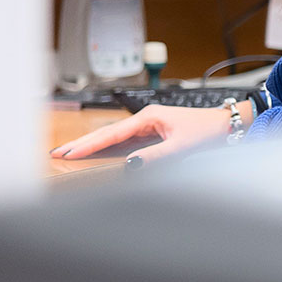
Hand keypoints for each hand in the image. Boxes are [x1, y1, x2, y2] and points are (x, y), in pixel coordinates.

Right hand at [50, 104, 233, 165]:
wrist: (225, 124)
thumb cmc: (206, 131)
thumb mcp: (181, 147)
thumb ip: (155, 157)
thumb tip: (130, 164)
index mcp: (149, 117)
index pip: (111, 134)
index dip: (88, 145)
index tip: (68, 153)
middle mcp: (146, 119)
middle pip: (107, 133)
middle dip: (82, 143)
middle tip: (56, 153)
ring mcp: (148, 125)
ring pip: (114, 137)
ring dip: (92, 145)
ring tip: (69, 153)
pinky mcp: (153, 132)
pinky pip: (124, 141)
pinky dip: (107, 147)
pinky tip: (96, 153)